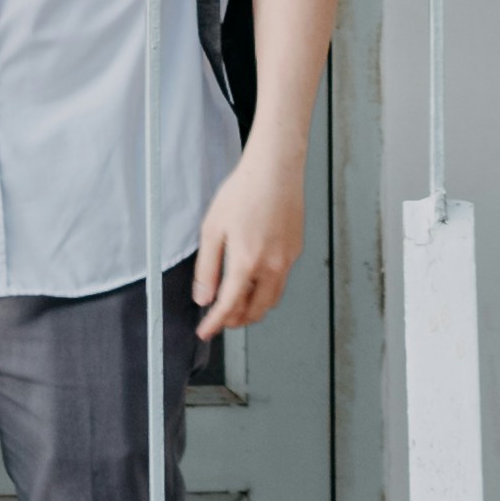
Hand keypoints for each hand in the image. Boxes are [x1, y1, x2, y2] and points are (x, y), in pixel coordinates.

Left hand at [191, 145, 309, 336]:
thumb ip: (207, 268)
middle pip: (256, 310)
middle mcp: (272, 266)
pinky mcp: (296, 250)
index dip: (215, 323)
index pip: (229, 306)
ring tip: (237, 304)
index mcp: (247, 262)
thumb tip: (203, 297)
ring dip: (254, 308)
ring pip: (271, 299)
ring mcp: (287, 260)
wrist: (275, 169)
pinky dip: (266, 289)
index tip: (206, 331)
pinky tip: (254, 278)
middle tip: (221, 319)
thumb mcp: (213, 229)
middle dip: (237, 320)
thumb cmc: (243, 192)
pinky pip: (281, 280)